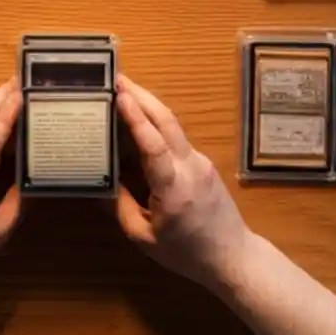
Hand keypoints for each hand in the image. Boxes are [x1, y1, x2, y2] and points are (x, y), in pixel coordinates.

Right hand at [115, 74, 253, 289]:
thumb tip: (102, 180)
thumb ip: (120, 207)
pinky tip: (140, 122)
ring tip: (124, 92)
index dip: (136, 118)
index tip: (121, 95)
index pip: (154, 145)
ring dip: (149, 106)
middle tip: (118, 78)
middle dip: (142, 96)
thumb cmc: (186, 253)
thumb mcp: (143, 238)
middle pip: (168, 121)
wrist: (233, 256)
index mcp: (174, 188)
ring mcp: (201, 162)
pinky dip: (157, 125)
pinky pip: (176, 139)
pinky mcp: (204, 163)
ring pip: (173, 126)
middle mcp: (191, 167)